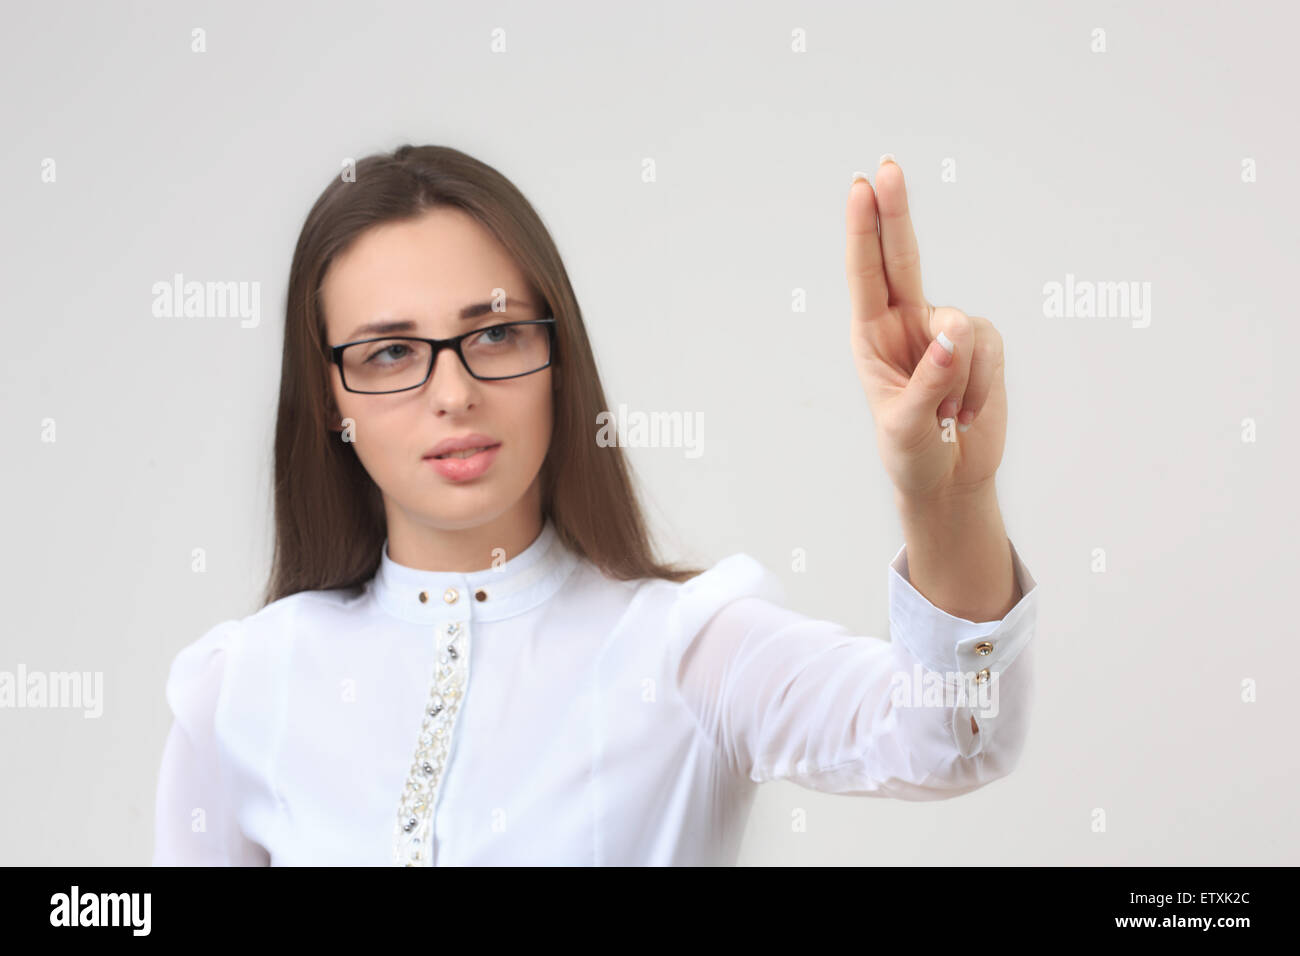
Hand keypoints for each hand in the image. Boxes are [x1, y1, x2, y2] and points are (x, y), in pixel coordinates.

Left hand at [846, 156, 1008, 500]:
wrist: (948, 481)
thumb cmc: (910, 454)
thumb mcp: (907, 426)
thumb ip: (929, 380)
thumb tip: (957, 331)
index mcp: (871, 337)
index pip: (866, 275)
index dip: (864, 231)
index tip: (862, 187)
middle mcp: (906, 324)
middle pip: (903, 258)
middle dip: (895, 213)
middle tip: (886, 167)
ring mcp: (946, 333)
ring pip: (962, 328)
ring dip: (958, 380)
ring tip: (944, 419)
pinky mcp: (982, 347)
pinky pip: (989, 349)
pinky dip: (980, 387)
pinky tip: (964, 416)